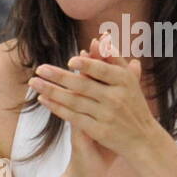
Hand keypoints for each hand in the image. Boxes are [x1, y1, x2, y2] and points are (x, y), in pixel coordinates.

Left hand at [30, 34, 157, 176]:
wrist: (142, 138)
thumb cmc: (133, 104)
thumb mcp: (129, 80)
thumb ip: (114, 59)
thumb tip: (101, 37)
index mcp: (125, 81)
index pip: (103, 71)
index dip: (87, 66)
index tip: (70, 60)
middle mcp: (116, 98)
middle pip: (83, 85)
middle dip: (59, 76)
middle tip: (39, 69)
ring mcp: (106, 115)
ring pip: (74, 101)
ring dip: (52, 91)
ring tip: (34, 82)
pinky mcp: (98, 131)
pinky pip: (73, 117)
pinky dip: (57, 107)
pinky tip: (43, 99)